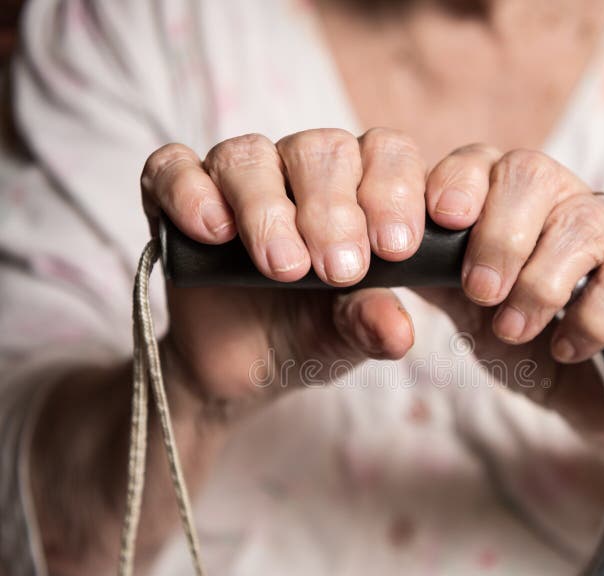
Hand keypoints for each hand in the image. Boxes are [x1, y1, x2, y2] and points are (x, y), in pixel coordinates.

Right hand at [140, 129, 428, 412]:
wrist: (243, 366)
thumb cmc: (309, 332)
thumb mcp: (347, 336)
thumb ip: (370, 324)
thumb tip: (398, 330)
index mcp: (360, 189)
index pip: (386, 154)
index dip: (394, 191)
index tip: (397, 247)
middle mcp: (303, 171)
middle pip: (320, 150)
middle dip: (332, 213)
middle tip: (339, 269)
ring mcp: (239, 179)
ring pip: (249, 157)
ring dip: (266, 210)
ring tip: (282, 266)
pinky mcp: (177, 195)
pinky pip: (173, 168)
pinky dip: (190, 192)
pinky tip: (213, 230)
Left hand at [419, 144, 603, 433]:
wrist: (586, 393)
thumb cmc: (522, 341)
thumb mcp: (463, 309)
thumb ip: (427, 278)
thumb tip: (373, 264)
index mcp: (510, 199)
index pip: (482, 161)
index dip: (458, 182)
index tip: (442, 221)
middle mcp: (564, 200)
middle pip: (532, 172)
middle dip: (498, 236)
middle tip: (480, 294)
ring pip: (584, 221)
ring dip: (540, 282)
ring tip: (514, 330)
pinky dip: (590, 317)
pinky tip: (565, 347)